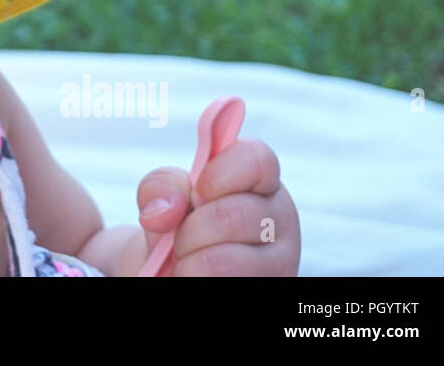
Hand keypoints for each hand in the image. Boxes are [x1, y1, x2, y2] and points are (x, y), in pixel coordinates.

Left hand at [136, 139, 300, 274]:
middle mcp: (279, 221)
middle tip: (181, 240)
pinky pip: (224, 283)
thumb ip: (162, 187)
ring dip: (190, 262)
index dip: (217, 176)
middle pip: (233, 214)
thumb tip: (164, 211)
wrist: (175, 271)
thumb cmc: (178, 229)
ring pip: (226, 260)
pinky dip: (194, 278)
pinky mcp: (272, 284)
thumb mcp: (166, 199)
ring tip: (187, 264)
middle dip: (190, 229)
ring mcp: (281, 262)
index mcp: (259, 185)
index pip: (257, 160)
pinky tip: (196, 276)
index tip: (195, 195)